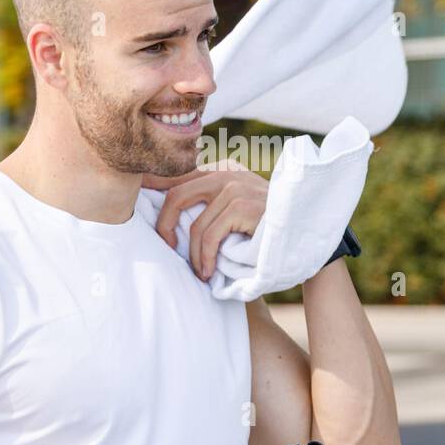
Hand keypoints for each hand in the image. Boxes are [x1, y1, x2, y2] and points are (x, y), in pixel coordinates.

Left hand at [139, 160, 268, 280]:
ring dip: (195, 256)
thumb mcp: (236, 215)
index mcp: (224, 173)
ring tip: (202, 272)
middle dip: (164, 226)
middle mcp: (229, 174)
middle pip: (177, 194)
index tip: (136, 193)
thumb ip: (209, 209)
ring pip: (195, 225)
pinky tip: (210, 271)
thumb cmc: (268, 233)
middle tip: (169, 250)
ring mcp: (237, 187)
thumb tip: (170, 221)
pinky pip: (209, 235)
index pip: (179, 174)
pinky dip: (206, 258)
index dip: (154, 182)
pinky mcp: (244, 205)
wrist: (308, 238)